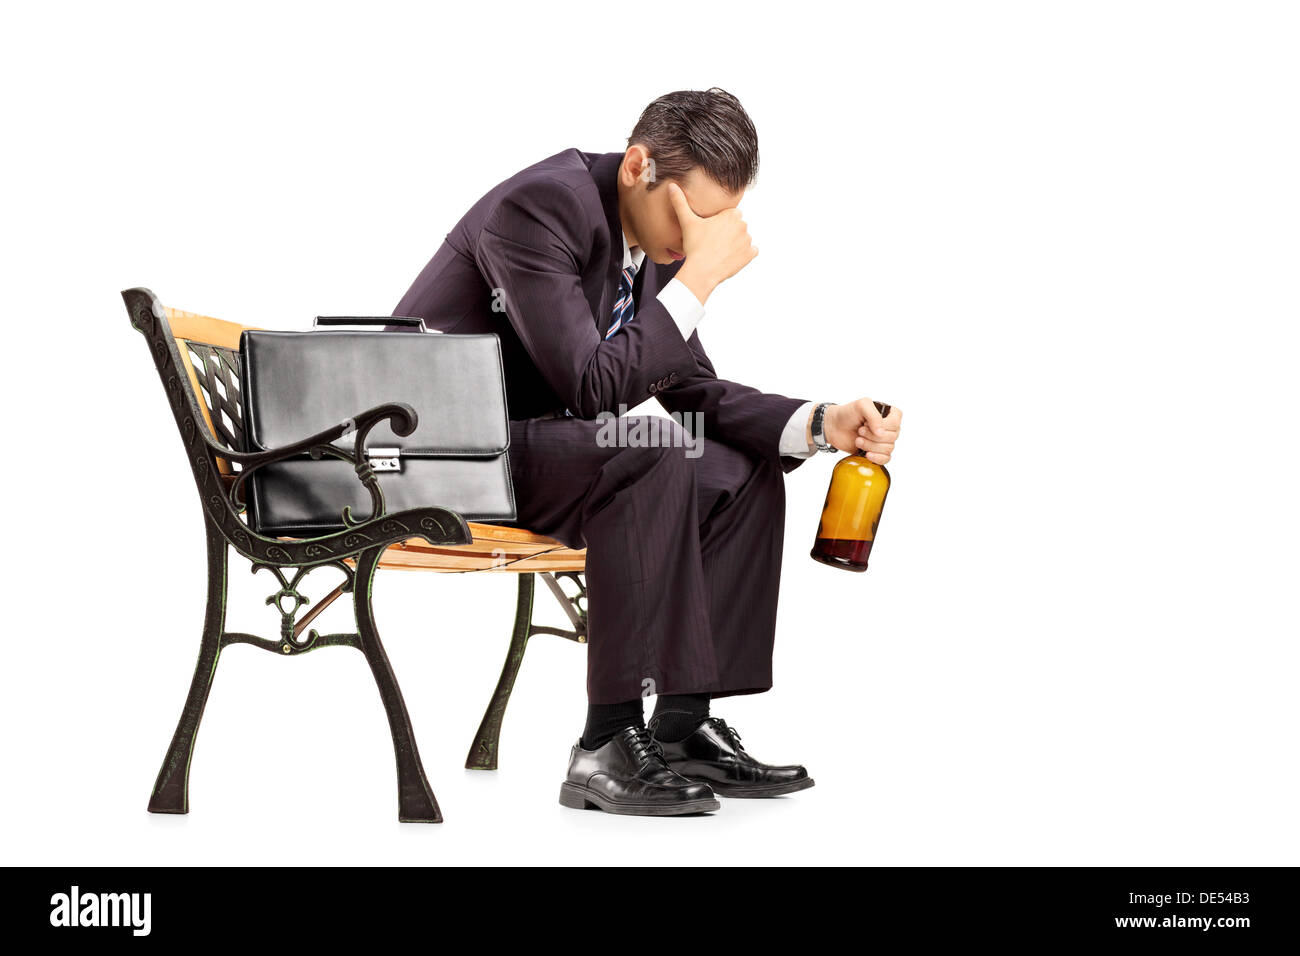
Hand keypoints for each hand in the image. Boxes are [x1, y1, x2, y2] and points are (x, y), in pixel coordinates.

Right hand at [668, 181, 756, 302]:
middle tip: (714, 242)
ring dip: (735, 243)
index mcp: (732, 215)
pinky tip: (730, 256)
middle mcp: (743, 225)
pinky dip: (743, 254)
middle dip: (728, 232)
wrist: (702, 271)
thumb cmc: (694, 246)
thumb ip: (680, 202)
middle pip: (736, 227)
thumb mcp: (687, 222)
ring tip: (720, 250)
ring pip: (742, 239)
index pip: (730, 215)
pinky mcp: (750, 254)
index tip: (710, 232)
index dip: (720, 223)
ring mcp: (748, 241)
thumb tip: (671, 186)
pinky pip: (750, 251)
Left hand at [822, 399, 901, 462]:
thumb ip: (874, 416)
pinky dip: (877, 458)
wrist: (834, 427)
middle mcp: (888, 428)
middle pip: (892, 437)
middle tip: (860, 431)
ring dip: (870, 445)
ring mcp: (883, 441)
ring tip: (858, 440)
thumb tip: (881, 433)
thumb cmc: (847, 413)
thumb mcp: (861, 405)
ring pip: (888, 448)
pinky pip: (886, 459)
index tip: (867, 423)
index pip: (896, 422)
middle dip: (873, 436)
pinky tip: (867, 454)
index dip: (883, 425)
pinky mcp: (877, 452)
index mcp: (888, 414)